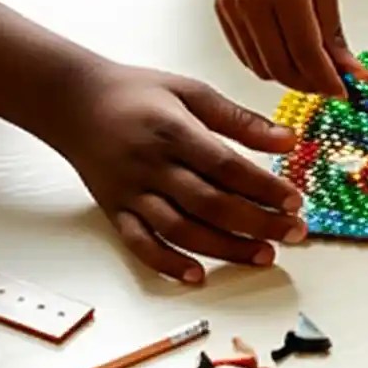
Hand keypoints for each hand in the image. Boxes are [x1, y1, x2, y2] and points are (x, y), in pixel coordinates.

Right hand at [52, 64, 306, 282]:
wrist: (72, 100)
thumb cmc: (137, 93)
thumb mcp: (191, 91)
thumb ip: (239, 119)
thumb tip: (288, 140)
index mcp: (174, 131)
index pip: (226, 166)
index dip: (263, 187)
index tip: (295, 201)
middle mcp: (152, 166)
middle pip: (210, 204)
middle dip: (257, 223)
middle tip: (294, 234)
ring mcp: (132, 192)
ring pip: (181, 230)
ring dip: (225, 249)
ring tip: (263, 256)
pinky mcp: (115, 211)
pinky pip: (140, 244)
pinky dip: (168, 264)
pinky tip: (199, 276)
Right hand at [204, 0, 367, 95]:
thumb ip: (334, 31)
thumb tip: (351, 71)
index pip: (306, 51)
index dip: (326, 78)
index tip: (343, 91)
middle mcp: (252, 0)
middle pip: (281, 65)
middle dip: (309, 84)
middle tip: (330, 85)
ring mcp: (233, 8)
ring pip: (262, 67)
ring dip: (289, 78)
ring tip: (312, 72)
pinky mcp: (222, 12)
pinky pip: (246, 55)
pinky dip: (269, 65)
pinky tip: (288, 58)